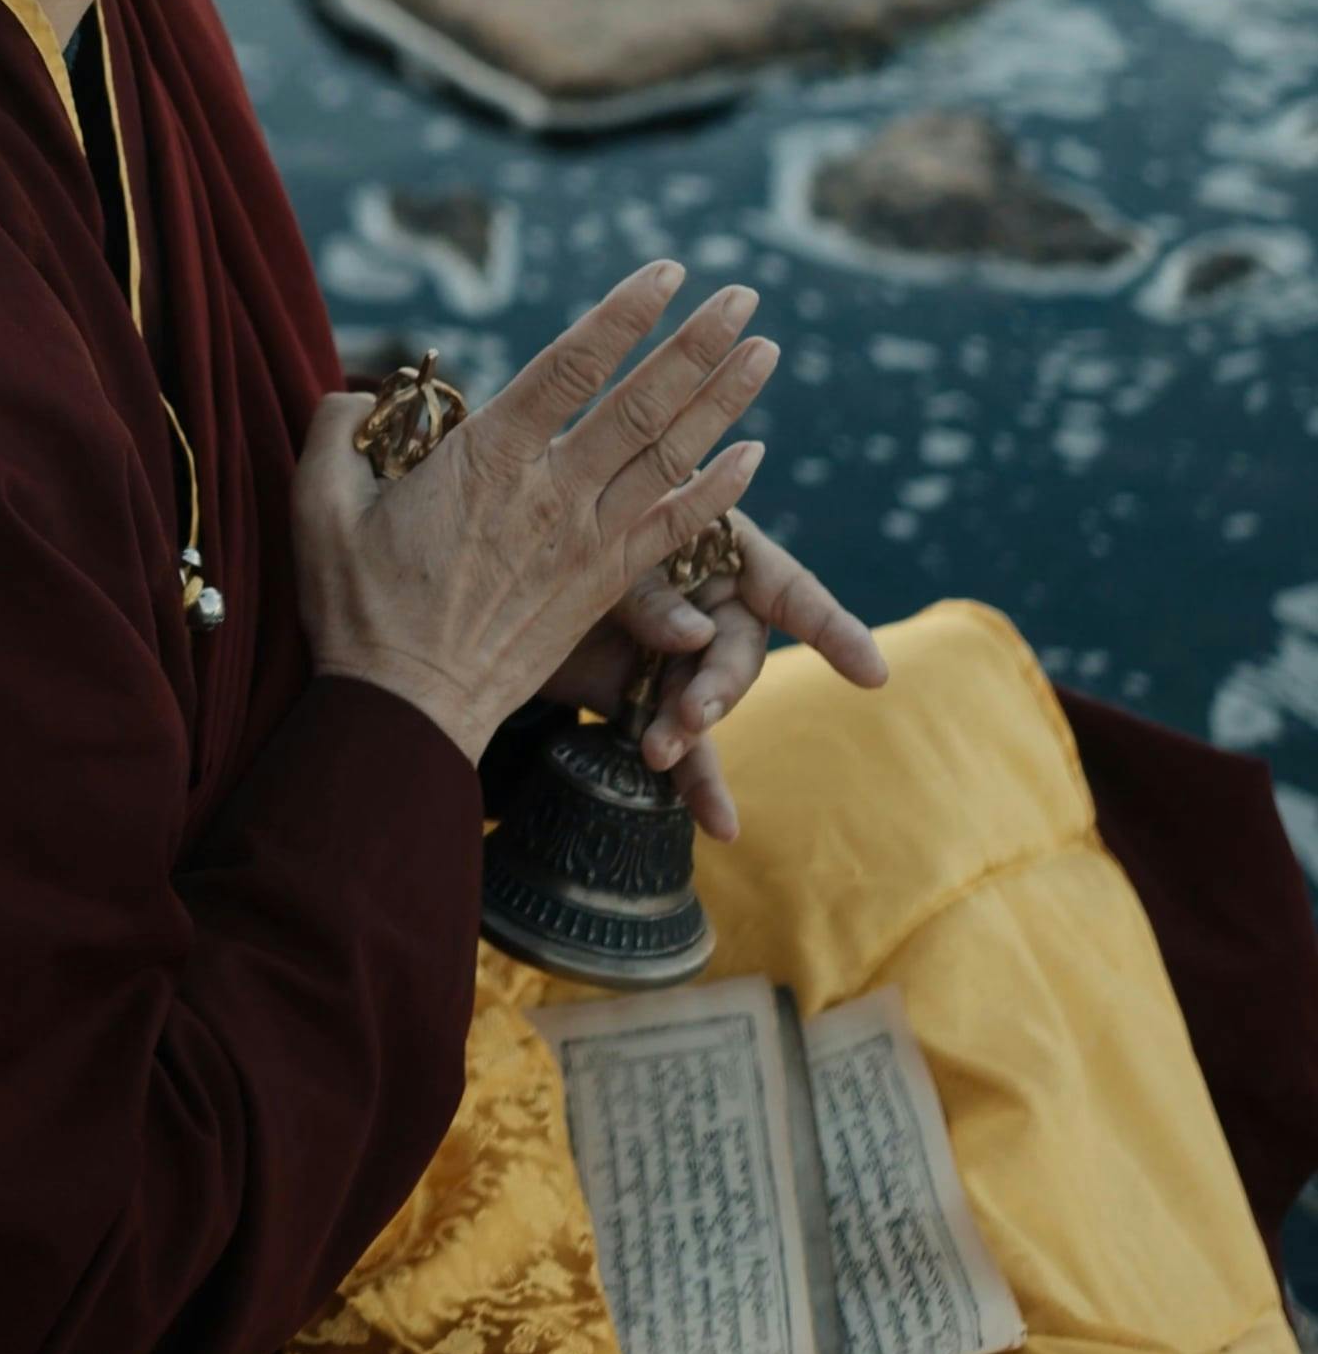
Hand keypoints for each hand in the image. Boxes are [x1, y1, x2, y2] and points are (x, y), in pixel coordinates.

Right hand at [290, 264, 782, 766]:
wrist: (405, 709)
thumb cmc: (358, 607)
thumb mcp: (319, 506)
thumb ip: (335, 434)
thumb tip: (353, 394)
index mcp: (486, 459)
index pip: (570, 366)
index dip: (624, 314)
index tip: (666, 272)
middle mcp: (550, 492)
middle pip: (640, 404)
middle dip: (696, 343)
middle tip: (743, 295)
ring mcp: (584, 542)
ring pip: (671, 458)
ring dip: (723, 401)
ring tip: (766, 349)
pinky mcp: (600, 588)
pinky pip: (672, 531)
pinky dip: (718, 493)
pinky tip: (755, 457)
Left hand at [539, 511, 885, 842]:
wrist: (481, 575)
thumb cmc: (552, 528)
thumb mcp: (601, 544)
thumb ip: (648, 586)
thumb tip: (694, 637)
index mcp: (713, 544)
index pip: (787, 588)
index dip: (831, 628)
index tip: (870, 673)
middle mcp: (707, 602)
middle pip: (739, 651)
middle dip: (720, 684)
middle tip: (691, 713)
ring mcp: (676, 656)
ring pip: (706, 701)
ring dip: (692, 729)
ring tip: (661, 752)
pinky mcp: (644, 700)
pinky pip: (681, 748)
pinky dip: (695, 784)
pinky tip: (720, 825)